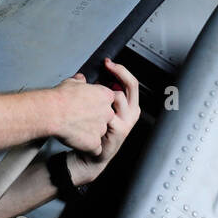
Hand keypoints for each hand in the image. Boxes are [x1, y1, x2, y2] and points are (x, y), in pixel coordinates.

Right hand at [50, 73, 117, 155]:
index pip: (107, 102)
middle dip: (95, 119)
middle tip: (81, 118)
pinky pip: (95, 148)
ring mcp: (102, 128)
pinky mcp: (94, 143)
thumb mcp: (72, 82)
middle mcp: (107, 112)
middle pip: (106, 118)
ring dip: (90, 133)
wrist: (52, 112)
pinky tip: (78, 141)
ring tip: (75, 129)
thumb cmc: (61, 97)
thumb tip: (80, 79)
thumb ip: (80, 81)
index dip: (96, 104)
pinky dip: (87, 147)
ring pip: (100, 133)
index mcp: (105, 96)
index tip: (86, 106)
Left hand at [69, 58, 140, 184]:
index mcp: (130, 105)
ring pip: (117, 97)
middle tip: (107, 66)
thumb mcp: (100, 108)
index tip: (108, 62)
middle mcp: (131, 113)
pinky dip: (97, 109)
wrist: (92, 154)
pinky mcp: (119, 131)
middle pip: (131, 86)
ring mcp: (126, 122)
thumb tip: (85, 75)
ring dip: (103, 93)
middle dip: (119, 72)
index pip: (131, 82)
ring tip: (92, 97)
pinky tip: (89, 110)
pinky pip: (109, 112)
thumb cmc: (96, 130)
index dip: (120, 69)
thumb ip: (98, 92)